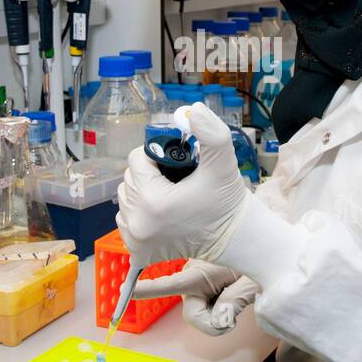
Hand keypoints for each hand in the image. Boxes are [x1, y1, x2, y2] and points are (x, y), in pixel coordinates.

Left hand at [117, 102, 250, 267]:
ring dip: (142, 191)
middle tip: (175, 179)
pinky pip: (126, 220)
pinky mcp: (138, 252)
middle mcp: (138, 223)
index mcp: (152, 201)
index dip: (156, 155)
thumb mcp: (223, 163)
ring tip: (169, 195)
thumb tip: (194, 110)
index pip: (136, 159)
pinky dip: (139, 213)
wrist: (235, 237)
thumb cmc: (227, 201)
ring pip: (126, 198)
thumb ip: (211, 133)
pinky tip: (160, 214)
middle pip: (129, 179)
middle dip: (149, 173)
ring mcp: (136, 240)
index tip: (176, 164)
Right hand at [131, 260, 257, 335]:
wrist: (261, 249)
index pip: (171, 284)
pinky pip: (204, 309)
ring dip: (218, 314)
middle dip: (213, 322)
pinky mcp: (198, 287)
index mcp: (201, 274)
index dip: (148, 289)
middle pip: (192, 316)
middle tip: (235, 316)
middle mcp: (191, 279)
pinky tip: (230, 297)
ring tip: (236, 296)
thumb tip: (220, 319)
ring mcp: (193, 284)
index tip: (127, 288)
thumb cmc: (255, 261)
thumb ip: (235, 300)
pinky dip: (218, 310)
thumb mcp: (251, 281)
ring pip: (199, 315)